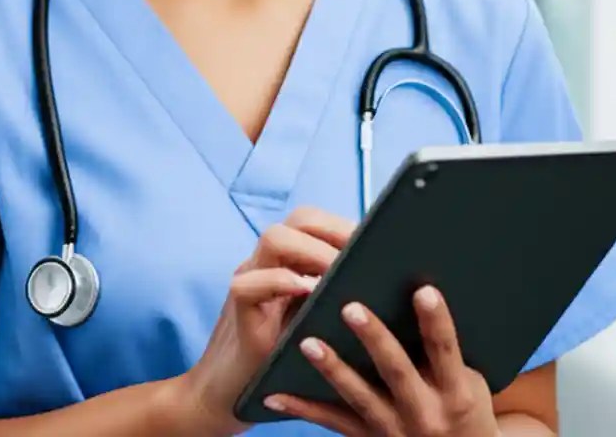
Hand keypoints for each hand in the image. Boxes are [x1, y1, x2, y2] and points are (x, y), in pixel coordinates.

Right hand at [176, 207, 357, 436]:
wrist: (227, 396)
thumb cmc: (282, 361)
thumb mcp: (314, 324)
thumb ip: (336, 299)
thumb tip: (388, 285)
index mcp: (288, 262)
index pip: (316, 222)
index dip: (347, 226)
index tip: (379, 242)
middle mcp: (267, 264)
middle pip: (298, 220)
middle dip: (335, 231)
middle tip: (364, 256)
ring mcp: (250, 283)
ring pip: (273, 240)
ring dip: (313, 252)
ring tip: (339, 273)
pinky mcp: (239, 313)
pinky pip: (249, 285)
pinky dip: (279, 283)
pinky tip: (307, 292)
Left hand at [265, 286, 499, 436]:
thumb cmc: (464, 408)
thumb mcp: (469, 383)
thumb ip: (443, 351)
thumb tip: (416, 291)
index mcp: (456, 392)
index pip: (445, 350)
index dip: (436, 321)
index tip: (423, 290)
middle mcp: (425, 412)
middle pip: (397, 370)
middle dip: (375, 339)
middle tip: (350, 307)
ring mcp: (394, 429)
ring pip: (359, 396)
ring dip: (333, 369)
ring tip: (307, 342)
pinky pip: (332, 422)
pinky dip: (302, 408)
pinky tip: (274, 394)